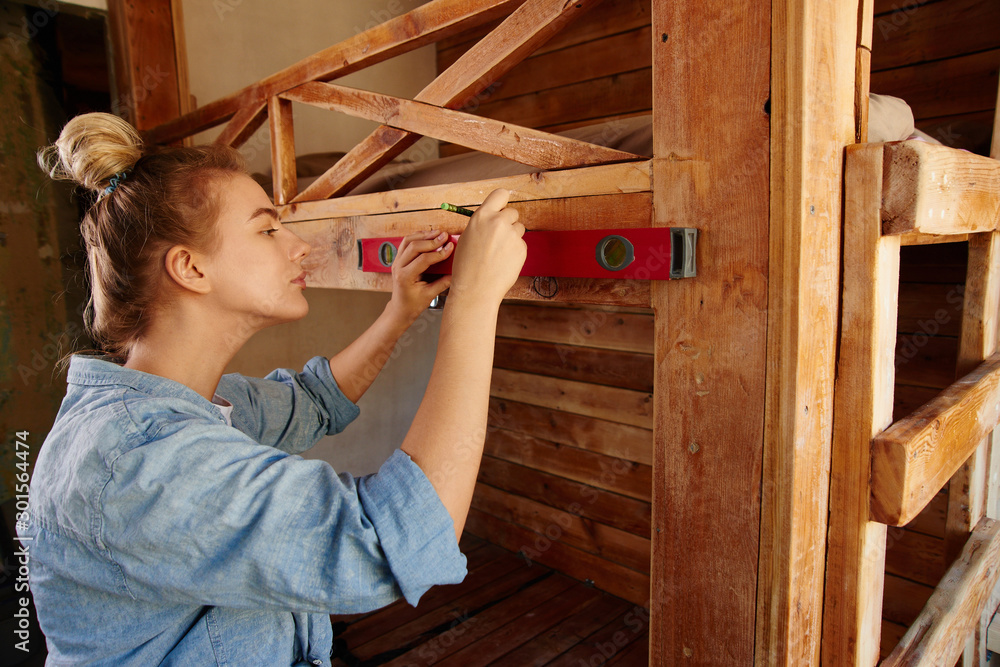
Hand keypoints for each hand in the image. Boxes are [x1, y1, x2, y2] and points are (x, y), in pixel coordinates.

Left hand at [386, 230, 453, 324]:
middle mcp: (398, 267)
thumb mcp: (430, 295)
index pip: (423, 259)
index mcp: (405, 277)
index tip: (450, 248)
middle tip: (445, 236)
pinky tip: (428, 236)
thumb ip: (443, 283)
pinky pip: (406, 243)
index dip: (438, 253)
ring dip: (423, 235)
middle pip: (414, 246)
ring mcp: (397, 261)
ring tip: (437, 233)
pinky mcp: (398, 259)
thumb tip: (456, 272)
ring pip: (408, 241)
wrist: (400, 309)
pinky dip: (417, 237)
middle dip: (431, 240)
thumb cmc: (413, 304)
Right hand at [450, 189, 525, 303]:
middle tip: (498, 238)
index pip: (500, 194)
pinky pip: (521, 244)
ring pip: (518, 229)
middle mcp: (498, 222)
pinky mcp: (521, 249)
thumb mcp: (467, 237)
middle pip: (512, 212)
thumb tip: (493, 217)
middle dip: (508, 223)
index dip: (502, 201)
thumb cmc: (467, 266)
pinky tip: (503, 262)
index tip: (502, 208)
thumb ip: (482, 224)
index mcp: (482, 216)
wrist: (476, 289)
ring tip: (498, 253)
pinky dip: (515, 251)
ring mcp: (512, 235)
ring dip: (512, 237)